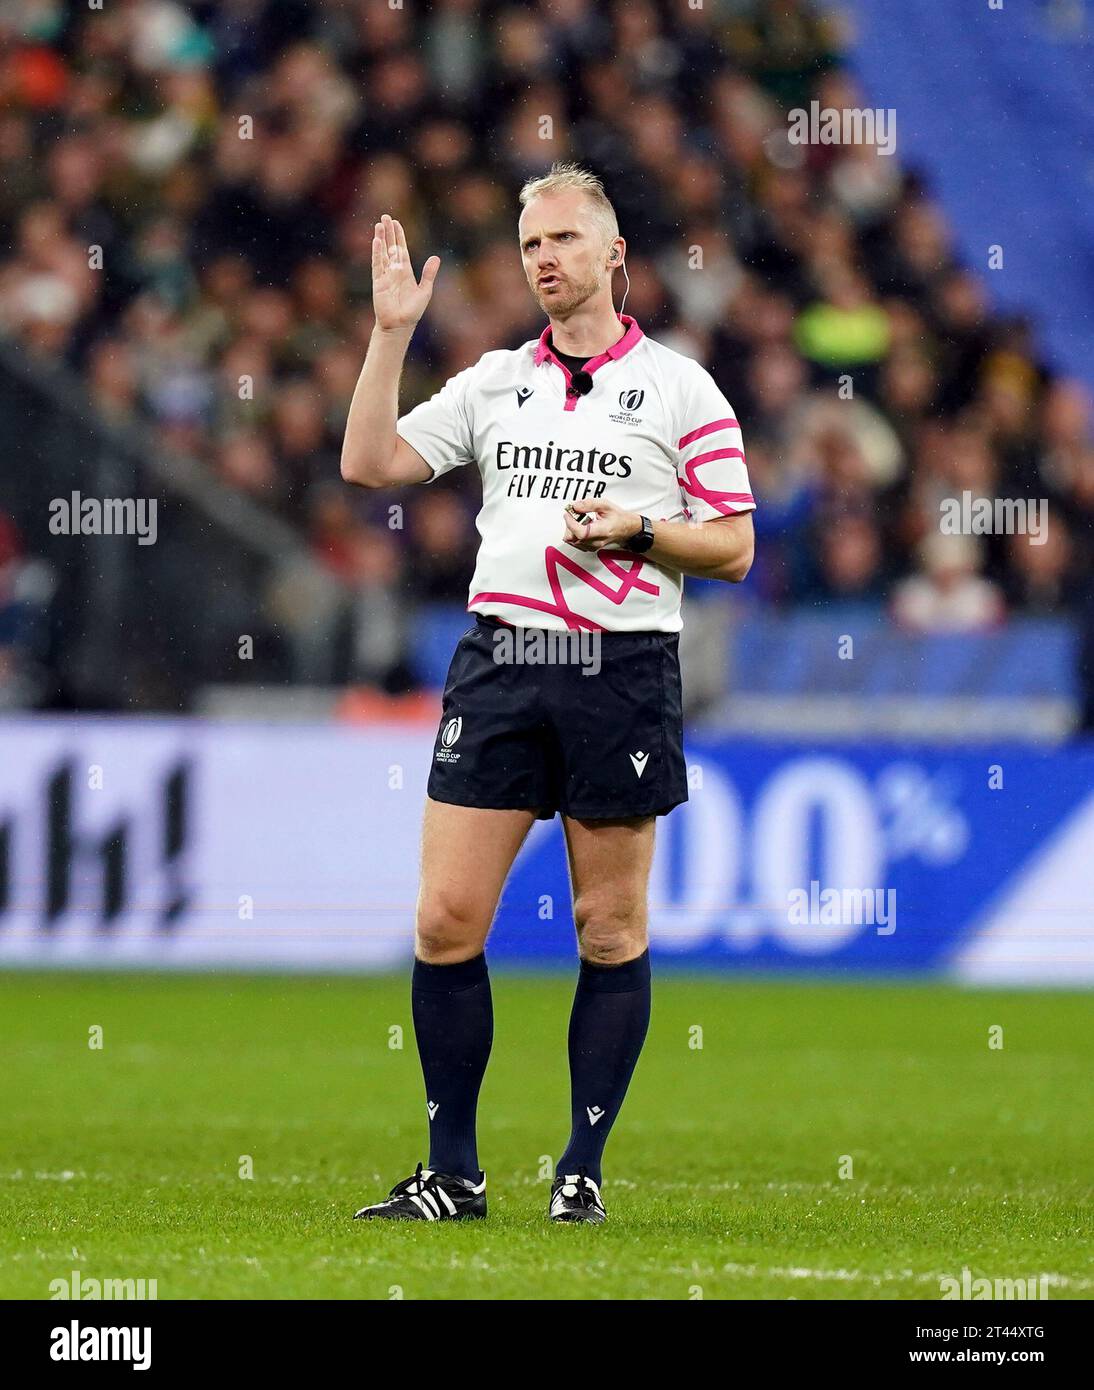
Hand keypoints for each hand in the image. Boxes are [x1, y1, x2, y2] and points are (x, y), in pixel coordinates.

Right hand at [372, 213, 439, 333]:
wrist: (400, 325)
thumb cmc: (413, 311)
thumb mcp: (425, 291)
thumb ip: (429, 274)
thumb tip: (436, 257)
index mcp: (406, 272)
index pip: (402, 249)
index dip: (399, 236)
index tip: (396, 223)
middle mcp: (394, 271)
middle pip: (390, 247)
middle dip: (388, 232)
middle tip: (385, 217)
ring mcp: (385, 275)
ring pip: (382, 253)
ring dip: (381, 238)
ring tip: (379, 224)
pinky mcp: (378, 282)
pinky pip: (377, 264)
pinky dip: (377, 253)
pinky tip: (377, 241)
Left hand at [561, 498, 642, 551]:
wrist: (627, 527)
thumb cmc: (618, 518)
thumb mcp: (605, 505)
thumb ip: (589, 504)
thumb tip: (575, 506)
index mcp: (602, 531)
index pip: (581, 532)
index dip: (571, 523)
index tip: (569, 514)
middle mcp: (597, 542)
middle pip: (573, 537)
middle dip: (570, 524)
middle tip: (575, 514)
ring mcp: (593, 547)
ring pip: (572, 541)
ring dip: (571, 529)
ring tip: (580, 520)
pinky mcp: (589, 548)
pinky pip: (575, 543)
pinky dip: (574, 533)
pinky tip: (581, 526)